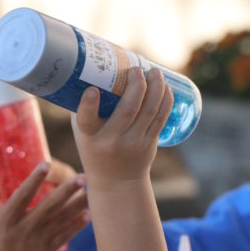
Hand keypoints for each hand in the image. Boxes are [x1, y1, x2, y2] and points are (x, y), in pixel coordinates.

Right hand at [0, 162, 89, 250]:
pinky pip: (64, 236)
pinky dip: (76, 226)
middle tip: (83, 177)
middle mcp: (24, 228)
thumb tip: (15, 188)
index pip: (23, 194)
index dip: (35, 179)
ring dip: (78, 204)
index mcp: (8, 218)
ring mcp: (37, 240)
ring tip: (91, 192)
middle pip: (50, 205)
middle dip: (67, 190)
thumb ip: (7, 210)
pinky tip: (88, 216)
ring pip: (61, 219)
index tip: (46, 164)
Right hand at [71, 67, 171, 186]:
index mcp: (90, 137)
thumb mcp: (83, 132)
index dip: (88, 105)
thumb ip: (83, 106)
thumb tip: (87, 69)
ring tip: (155, 72)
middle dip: (136, 86)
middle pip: (127, 111)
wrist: (116, 181)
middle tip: (137, 69)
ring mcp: (133, 144)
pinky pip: (160, 119)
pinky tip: (166, 87)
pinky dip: (165, 101)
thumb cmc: (96, 147)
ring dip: (156, 89)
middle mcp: (111, 141)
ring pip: (148, 112)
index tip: (92, 90)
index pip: (86, 121)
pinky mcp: (149, 144)